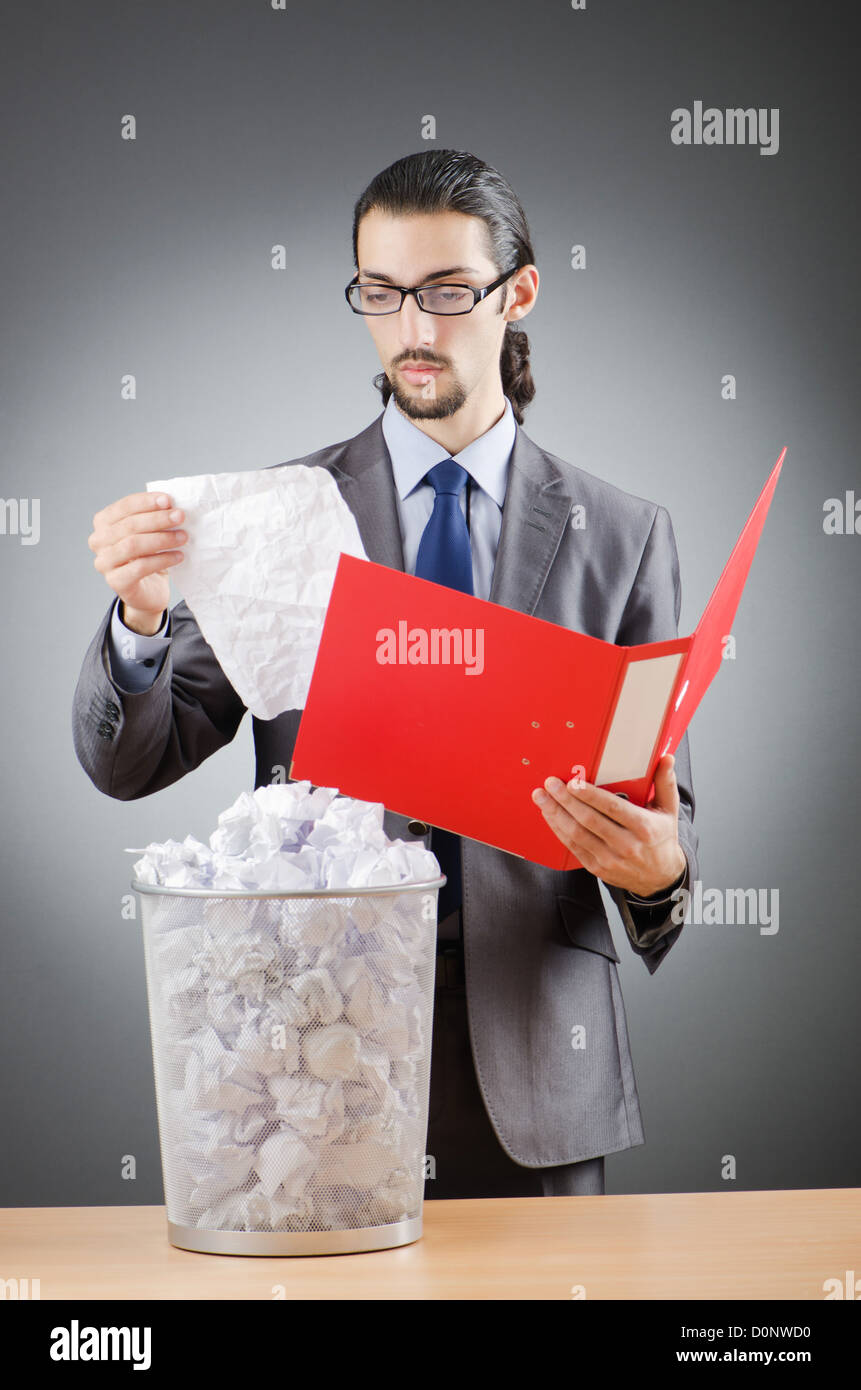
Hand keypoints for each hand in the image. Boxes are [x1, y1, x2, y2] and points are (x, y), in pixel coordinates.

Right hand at [88, 491, 185, 630]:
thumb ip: (153, 517)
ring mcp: (104, 562)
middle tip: (180, 516)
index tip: (168, 500)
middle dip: (157, 519)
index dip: (146, 502)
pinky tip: (178, 556)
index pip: (124, 507)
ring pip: (133, 545)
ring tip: (183, 537)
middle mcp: (98, 541)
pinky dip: (162, 559)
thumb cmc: (148, 556)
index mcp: (103, 522)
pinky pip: (140, 567)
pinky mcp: (116, 581)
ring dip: (162, 539)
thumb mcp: (149, 532)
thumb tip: (173, 506)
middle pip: (129, 525)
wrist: (148, 591)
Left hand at [531, 754, 686, 896]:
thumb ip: (665, 782)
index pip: (612, 808)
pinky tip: (550, 815)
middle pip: (589, 820)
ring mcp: (610, 859)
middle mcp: (626, 845)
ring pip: (576, 834)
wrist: (660, 879)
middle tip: (550, 784)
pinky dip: (559, 829)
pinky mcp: (597, 868)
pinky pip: (573, 847)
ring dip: (556, 814)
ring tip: (542, 797)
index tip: (573, 782)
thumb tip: (666, 758)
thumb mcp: (668, 810)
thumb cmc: (662, 838)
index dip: (590, 795)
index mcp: (644, 827)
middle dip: (565, 800)